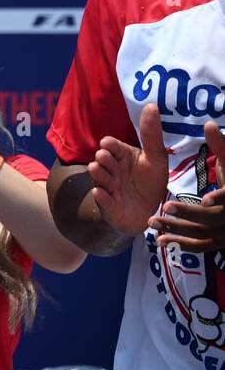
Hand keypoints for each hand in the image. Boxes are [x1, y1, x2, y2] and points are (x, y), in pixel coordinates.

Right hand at [88, 104, 170, 235]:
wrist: (150, 212)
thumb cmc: (151, 182)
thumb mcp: (156, 158)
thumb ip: (152, 134)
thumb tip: (152, 105)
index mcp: (121, 156)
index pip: (110, 145)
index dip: (109, 144)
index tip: (108, 145)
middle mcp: (112, 169)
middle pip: (101, 159)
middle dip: (102, 158)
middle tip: (104, 158)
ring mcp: (108, 186)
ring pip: (98, 177)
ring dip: (98, 173)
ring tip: (98, 171)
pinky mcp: (108, 204)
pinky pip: (101, 199)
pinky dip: (100, 196)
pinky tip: (100, 192)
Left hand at [148, 121, 224, 251]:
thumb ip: (220, 146)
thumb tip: (210, 124)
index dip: (219, 199)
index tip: (204, 199)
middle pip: (211, 220)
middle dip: (188, 214)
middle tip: (165, 207)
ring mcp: (224, 233)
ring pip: (201, 236)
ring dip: (176, 231)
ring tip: (152, 221)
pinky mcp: (216, 243)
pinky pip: (198, 246)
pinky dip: (180, 244)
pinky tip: (160, 240)